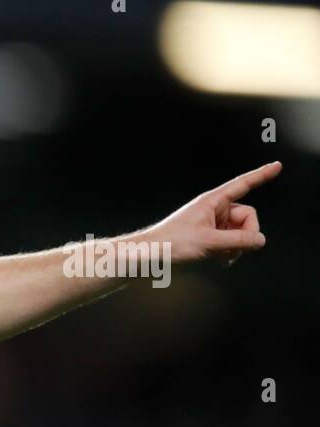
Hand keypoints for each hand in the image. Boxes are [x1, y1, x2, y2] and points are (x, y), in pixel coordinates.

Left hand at [146, 161, 280, 265]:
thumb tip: (260, 240)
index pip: (242, 185)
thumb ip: (238, 241)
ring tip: (221, 257)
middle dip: (246, 234)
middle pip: (247, 217)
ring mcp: (211, 224)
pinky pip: (230, 241)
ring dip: (236, 246)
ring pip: (239, 232)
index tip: (278, 166)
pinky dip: (229, 251)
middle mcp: (213, 210)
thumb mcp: (208, 243)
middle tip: (233, 250)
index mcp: (212, 202)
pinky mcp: (208, 237)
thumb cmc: (170, 244)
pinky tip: (220, 261)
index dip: (261, 175)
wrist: (148, 257)